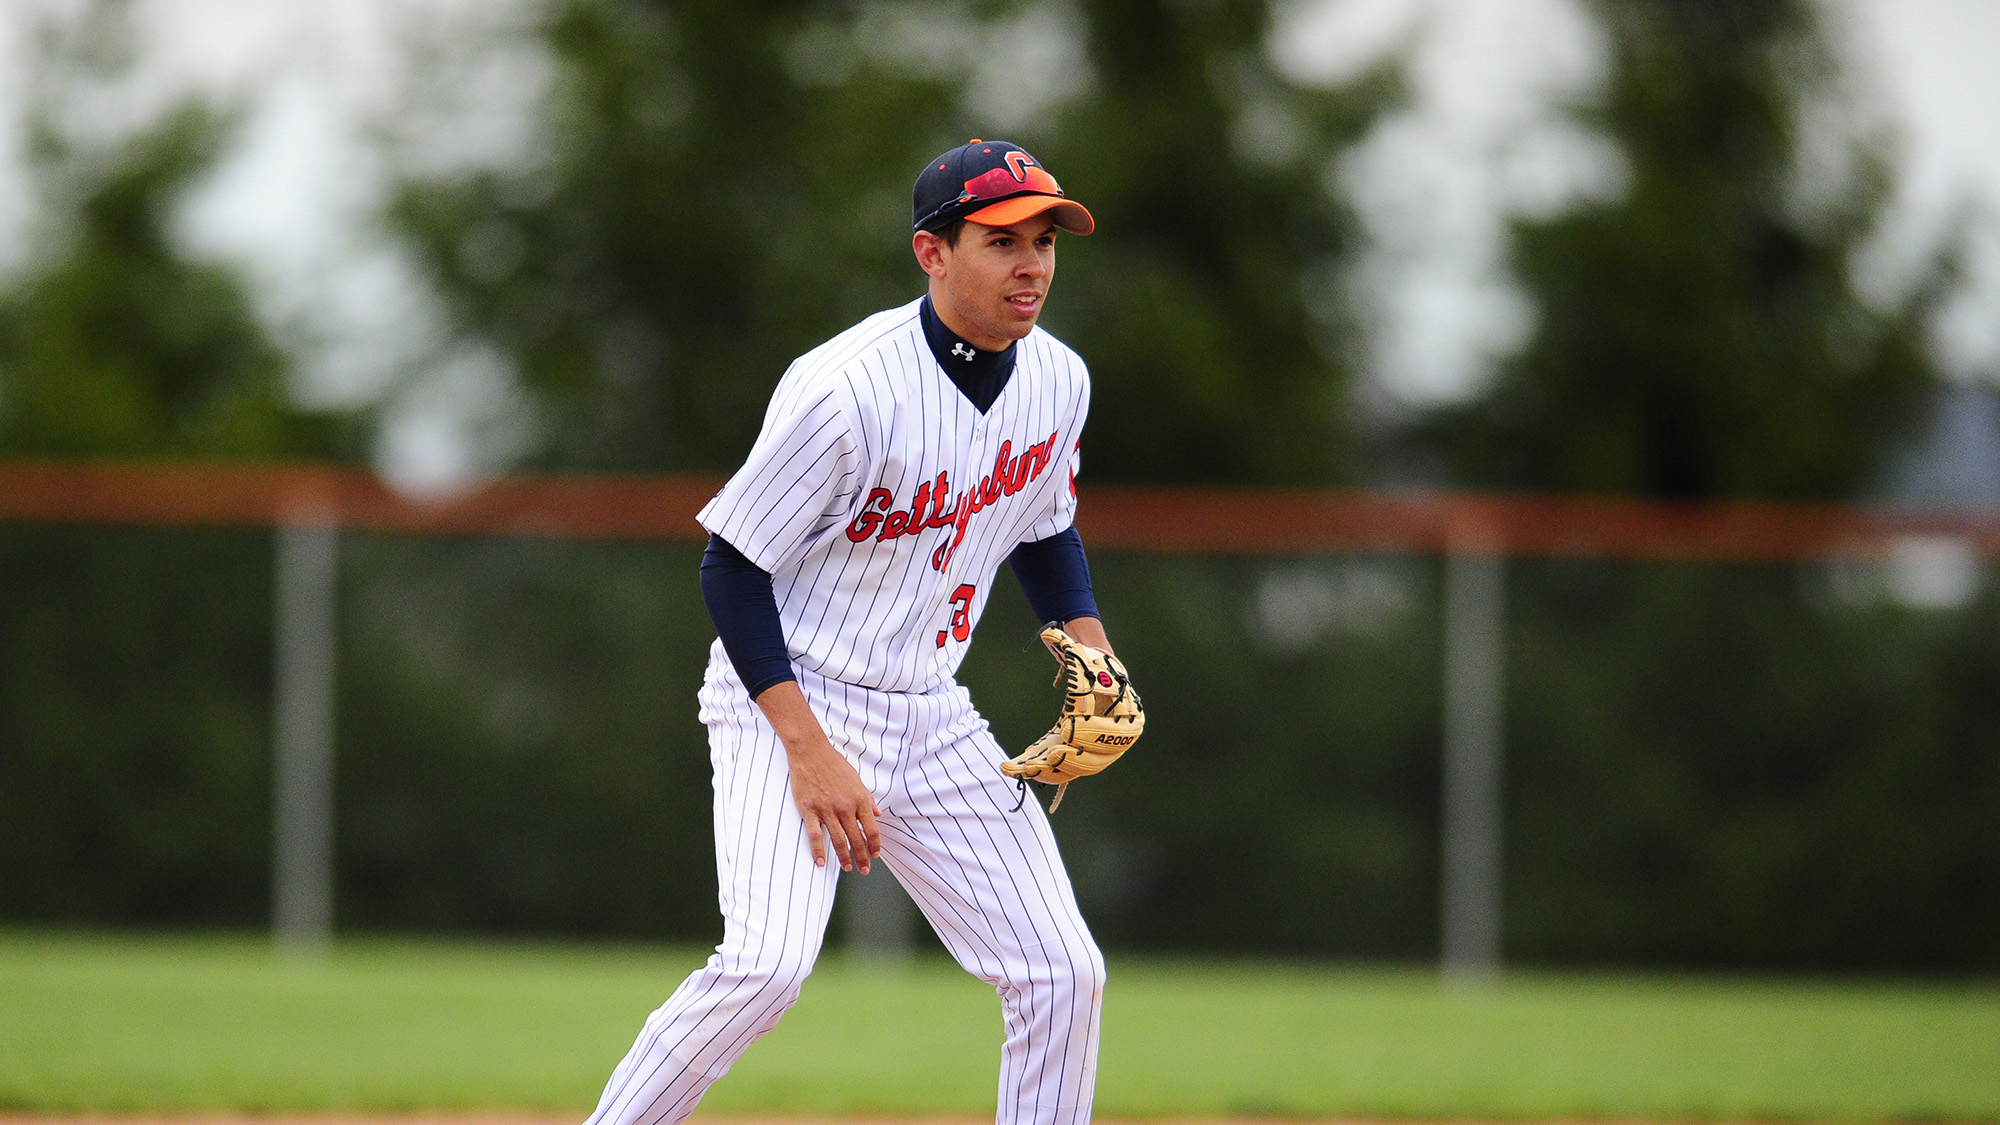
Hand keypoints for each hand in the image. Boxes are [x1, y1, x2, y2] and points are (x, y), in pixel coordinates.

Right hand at [754, 681, 882, 872]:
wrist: (810, 751)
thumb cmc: (834, 764)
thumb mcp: (857, 780)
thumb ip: (868, 800)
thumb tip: (879, 815)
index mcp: (860, 799)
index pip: (872, 830)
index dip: (875, 845)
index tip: (875, 855)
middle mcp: (846, 807)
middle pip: (857, 839)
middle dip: (863, 857)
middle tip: (864, 870)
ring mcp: (827, 810)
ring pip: (839, 840)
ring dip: (845, 858)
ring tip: (848, 868)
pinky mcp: (809, 810)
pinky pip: (815, 835)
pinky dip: (818, 851)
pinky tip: (822, 862)